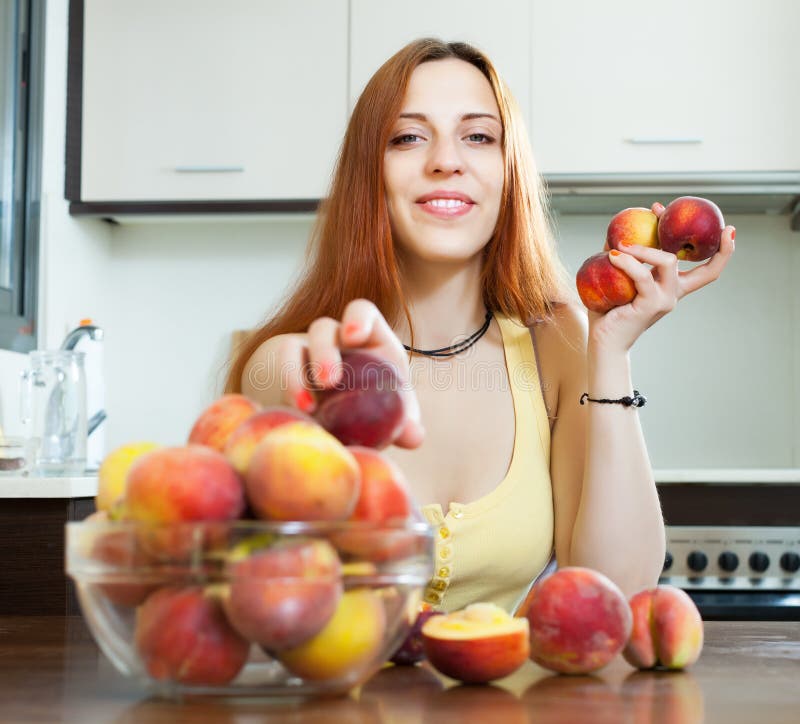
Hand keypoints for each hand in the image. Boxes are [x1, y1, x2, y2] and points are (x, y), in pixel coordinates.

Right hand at [274, 299, 423, 448]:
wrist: (351, 422)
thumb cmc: (380, 410)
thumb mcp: (397, 416)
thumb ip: (407, 424)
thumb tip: (414, 437)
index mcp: (370, 339)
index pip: (361, 311)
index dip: (356, 318)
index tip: (353, 338)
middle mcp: (336, 340)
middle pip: (323, 329)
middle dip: (324, 352)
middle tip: (328, 382)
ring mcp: (308, 354)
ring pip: (292, 347)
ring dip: (295, 373)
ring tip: (307, 406)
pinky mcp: (289, 374)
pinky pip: (279, 374)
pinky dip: (287, 390)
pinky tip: (299, 412)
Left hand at [591, 202, 734, 351]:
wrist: (603, 342)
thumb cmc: (608, 312)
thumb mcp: (616, 281)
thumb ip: (619, 260)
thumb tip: (614, 233)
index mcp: (673, 288)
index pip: (708, 270)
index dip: (723, 251)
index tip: (728, 229)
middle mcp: (674, 294)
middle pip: (706, 269)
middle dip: (708, 242)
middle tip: (672, 215)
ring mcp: (665, 300)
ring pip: (669, 262)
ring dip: (646, 247)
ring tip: (620, 243)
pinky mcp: (650, 304)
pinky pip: (642, 276)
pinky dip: (628, 262)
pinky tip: (612, 255)